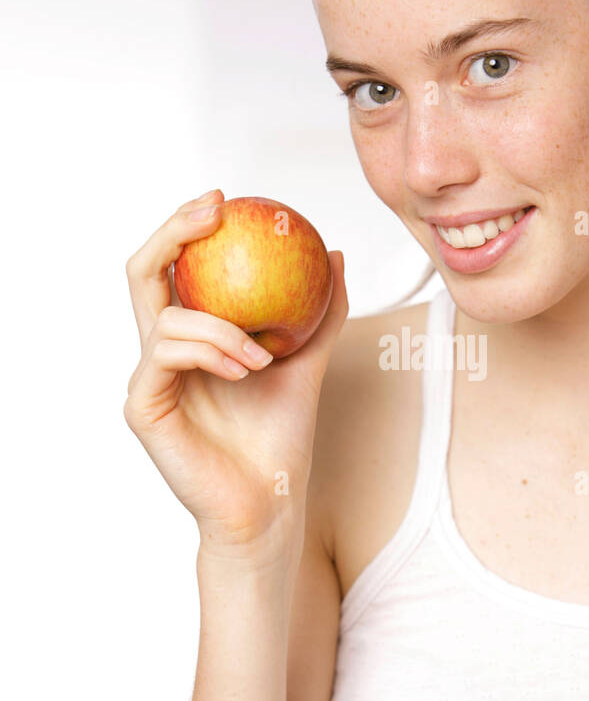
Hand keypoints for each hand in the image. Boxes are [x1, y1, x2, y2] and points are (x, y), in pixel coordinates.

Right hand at [123, 188, 348, 546]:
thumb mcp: (309, 361)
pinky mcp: (142, 405)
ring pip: (164, 316)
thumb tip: (333, 252)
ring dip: (220, 325)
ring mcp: (147, 377)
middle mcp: (160, 350)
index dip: (186, 225)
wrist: (271, 500)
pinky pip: (166, 355)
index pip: (174, 267)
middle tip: (216, 211)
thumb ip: (320, 311)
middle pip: (143, 271)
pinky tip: (244, 370)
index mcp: (190, 335)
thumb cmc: (283, 437)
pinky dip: (209, 352)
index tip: (226, 200)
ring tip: (262, 356)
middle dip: (173, 230)